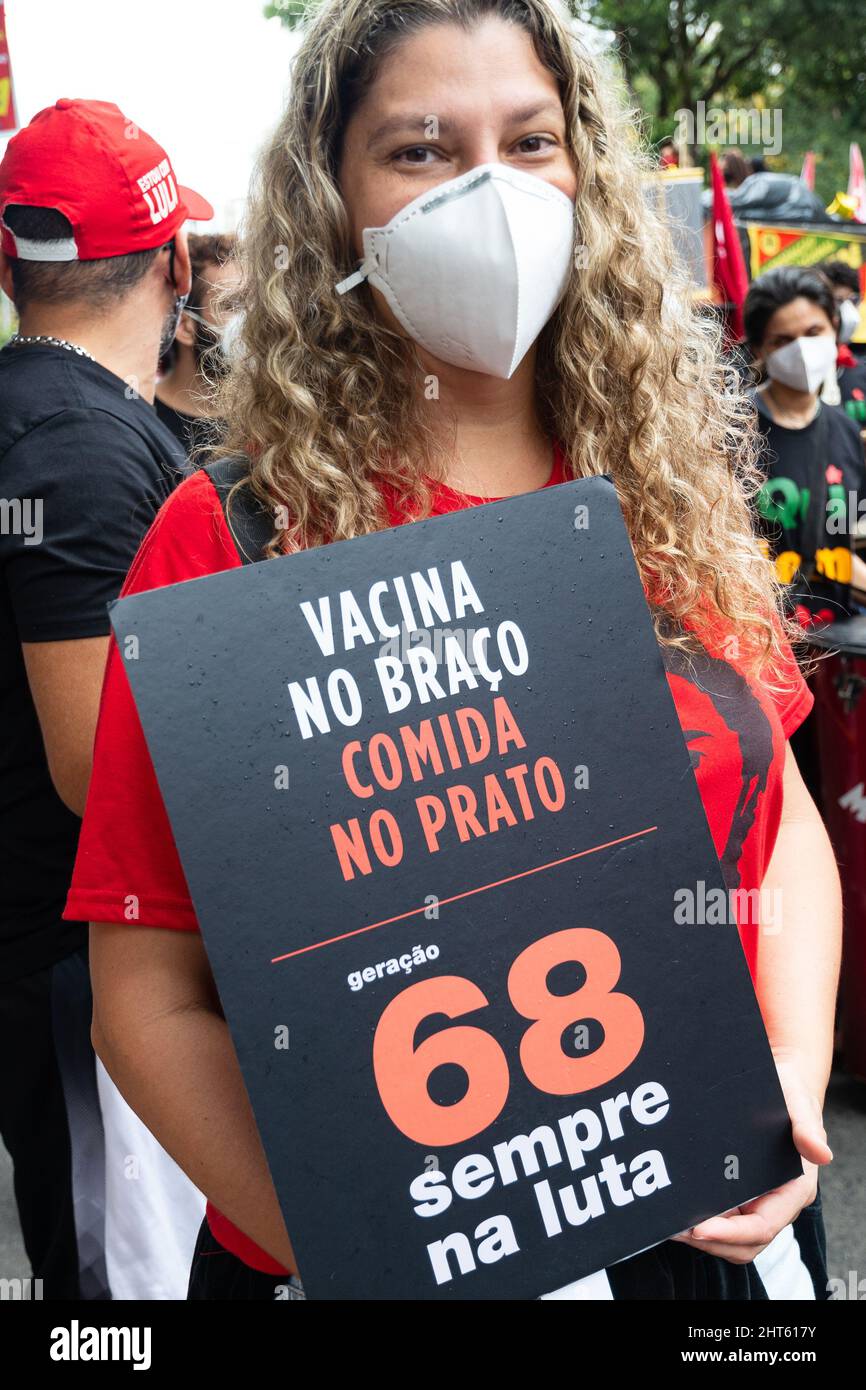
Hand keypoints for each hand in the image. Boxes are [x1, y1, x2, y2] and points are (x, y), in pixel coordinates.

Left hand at [671, 1047, 831, 1264]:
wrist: (778, 1084)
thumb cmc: (789, 1093)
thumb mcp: (798, 1101)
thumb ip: (808, 1126)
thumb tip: (823, 1154)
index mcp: (795, 1188)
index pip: (763, 1226)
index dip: (731, 1233)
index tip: (699, 1229)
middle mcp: (777, 1201)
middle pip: (745, 1243)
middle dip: (710, 1242)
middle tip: (674, 1229)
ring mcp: (758, 1201)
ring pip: (731, 1238)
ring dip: (702, 1237)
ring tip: (670, 1225)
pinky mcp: (741, 1195)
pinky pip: (722, 1220)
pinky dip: (700, 1223)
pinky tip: (677, 1211)